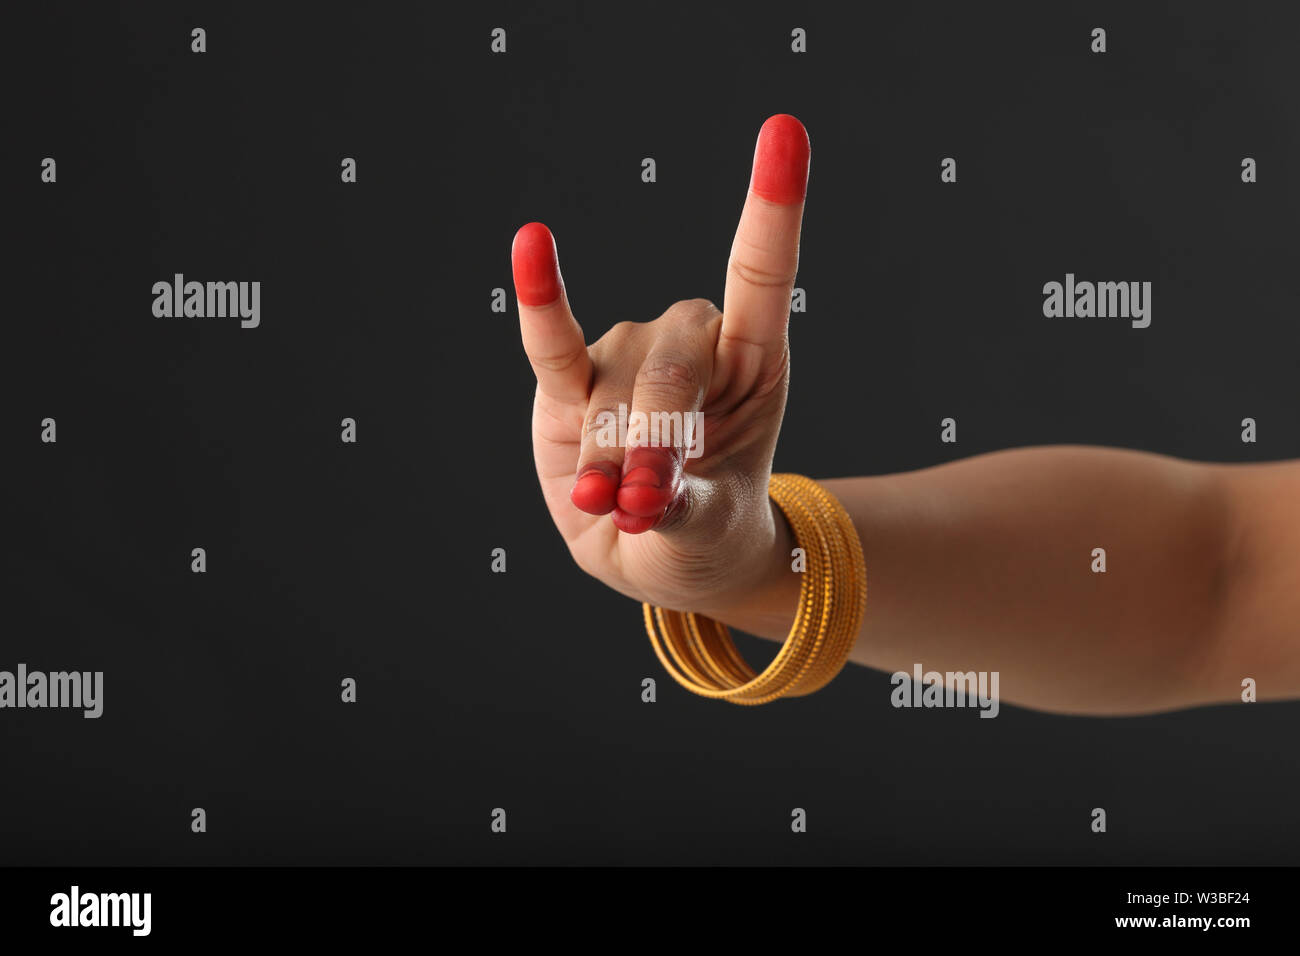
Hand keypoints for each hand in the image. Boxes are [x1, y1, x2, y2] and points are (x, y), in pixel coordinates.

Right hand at [512, 114, 810, 632]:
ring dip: (610, 454)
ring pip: (614, 387)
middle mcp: (691, 347)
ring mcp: (627, 359)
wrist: (656, 554)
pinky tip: (532, 247)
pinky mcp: (568, 384)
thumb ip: (684, 511)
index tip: (782, 131)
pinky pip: (552, 344)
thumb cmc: (703, 532)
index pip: (762, 274)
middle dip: (658, 437)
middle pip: (674, 363)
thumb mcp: (711, 534)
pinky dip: (543, 301)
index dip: (772, 208)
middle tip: (646, 498)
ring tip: (618, 504)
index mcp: (751, 363)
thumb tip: (636, 495)